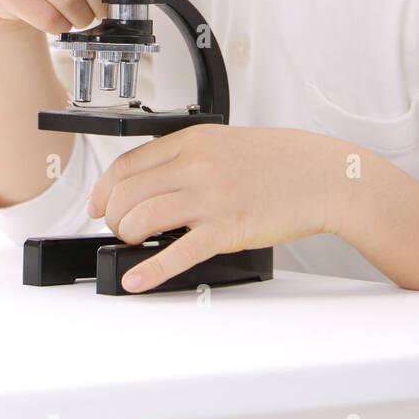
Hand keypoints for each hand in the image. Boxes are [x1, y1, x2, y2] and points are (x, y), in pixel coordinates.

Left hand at [85, 124, 350, 291]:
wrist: (321, 176)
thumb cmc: (279, 162)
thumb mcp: (225, 143)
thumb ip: (188, 157)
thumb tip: (152, 180)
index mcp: (193, 140)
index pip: (127, 163)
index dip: (103, 188)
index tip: (97, 204)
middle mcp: (196, 165)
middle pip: (126, 192)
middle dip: (112, 216)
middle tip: (117, 229)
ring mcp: (210, 197)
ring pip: (141, 218)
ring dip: (126, 237)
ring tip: (133, 245)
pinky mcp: (226, 228)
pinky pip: (177, 252)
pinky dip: (149, 270)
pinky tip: (136, 278)